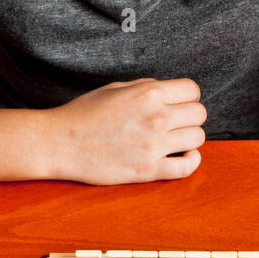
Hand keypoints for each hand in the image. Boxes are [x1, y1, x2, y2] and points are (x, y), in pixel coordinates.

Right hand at [46, 77, 205, 182]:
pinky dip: (191, 161)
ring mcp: (153, 146)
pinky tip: (184, 156)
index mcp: (148, 93)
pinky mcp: (148, 171)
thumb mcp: (114, 88)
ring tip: (175, 139)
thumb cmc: (82, 114)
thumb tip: (166, 90)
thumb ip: (144, 87)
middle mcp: (156, 118)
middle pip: (199, 114)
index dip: (187, 96)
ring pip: (198, 138)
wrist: (59, 143)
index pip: (192, 90)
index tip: (178, 103)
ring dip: (189, 138)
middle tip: (176, 122)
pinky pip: (186, 167)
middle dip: (190, 116)